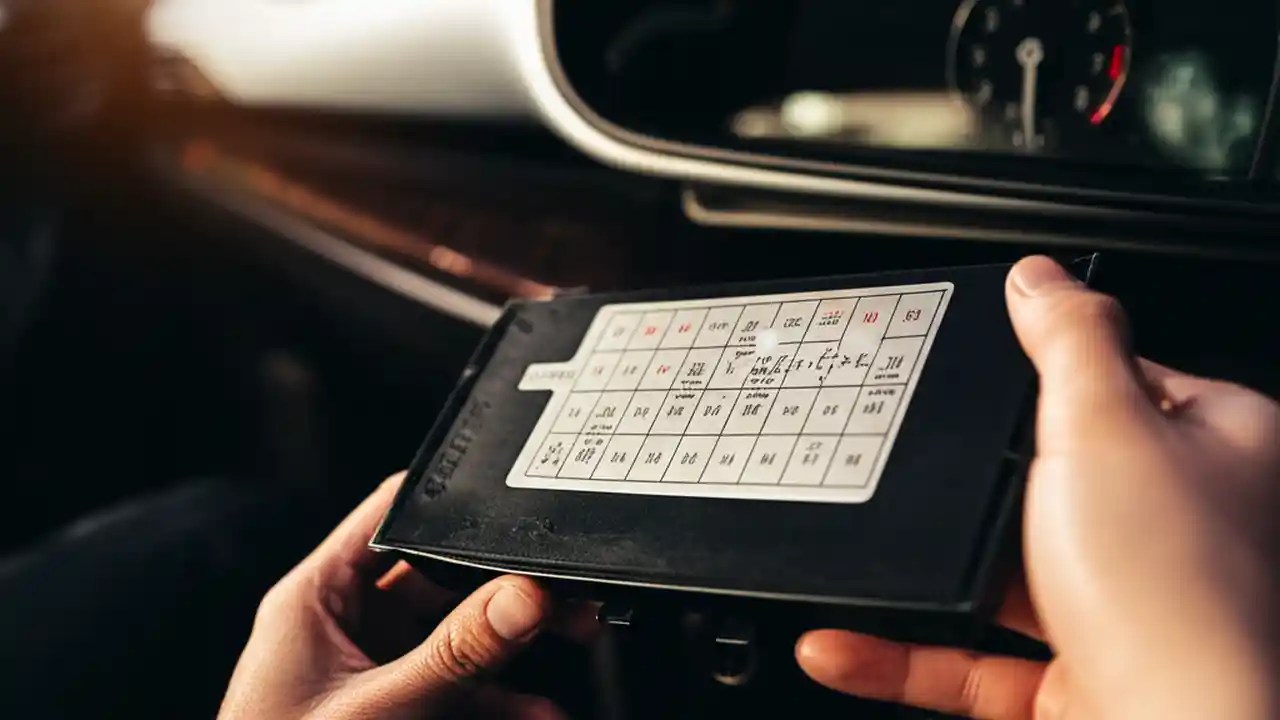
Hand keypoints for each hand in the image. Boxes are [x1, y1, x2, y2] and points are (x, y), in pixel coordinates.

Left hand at [219, 474, 571, 719]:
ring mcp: (372, 670)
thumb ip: (456, 654)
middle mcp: (345, 625)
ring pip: (458, 638)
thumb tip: (523, 596)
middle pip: (438, 580)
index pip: (389, 520)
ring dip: (514, 653)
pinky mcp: (394, 711)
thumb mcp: (379, 709)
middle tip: (562, 591)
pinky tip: (540, 713)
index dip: (449, 507)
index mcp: (316, 599)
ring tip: (574, 644)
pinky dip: (500, 701)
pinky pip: (458, 691)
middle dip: (504, 589)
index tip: (514, 506)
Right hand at [795, 256, 1278, 719]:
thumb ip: (1068, 342)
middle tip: (913, 462)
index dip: (1044, 373)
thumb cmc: (1178, 602)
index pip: (1122, 379)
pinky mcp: (1078, 679)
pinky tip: (843, 642)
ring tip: (857, 549)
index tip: (973, 364)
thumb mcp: (1105, 428)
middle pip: (1051, 475)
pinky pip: (971, 658)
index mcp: (1217, 448)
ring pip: (1004, 571)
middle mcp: (1182, 530)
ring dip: (923, 568)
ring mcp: (1127, 609)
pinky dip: (902, 652)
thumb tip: (1039, 277)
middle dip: (973, 479)